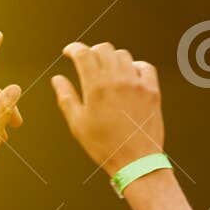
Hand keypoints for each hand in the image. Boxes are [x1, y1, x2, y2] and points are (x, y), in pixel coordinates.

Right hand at [52, 42, 163, 175]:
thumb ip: (66, 97)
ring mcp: (137, 83)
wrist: (135, 160)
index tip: (69, 51)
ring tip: (106, 71)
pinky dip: (134, 66)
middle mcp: (118, 80)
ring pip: (123, 55)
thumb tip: (57, 79)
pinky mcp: (152, 90)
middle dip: (92, 51)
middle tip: (87, 61)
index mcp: (96, 88)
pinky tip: (128, 76)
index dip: (74, 48)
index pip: (83, 54)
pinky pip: (144, 67)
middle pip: (104, 49)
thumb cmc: (104, 146)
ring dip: (111, 58)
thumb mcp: (78, 124)